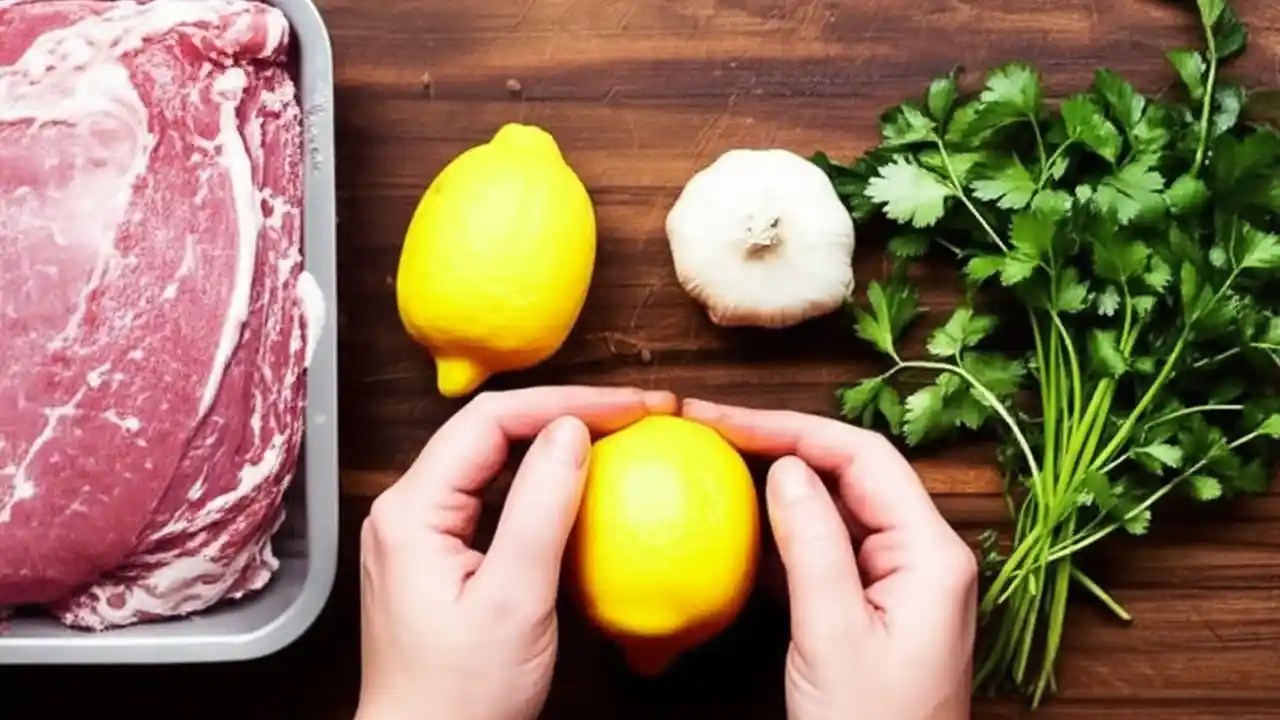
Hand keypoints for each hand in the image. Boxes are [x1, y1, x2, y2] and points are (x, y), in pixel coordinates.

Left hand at [356, 386, 677, 719]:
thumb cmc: (461, 696)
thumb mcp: (514, 600)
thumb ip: (542, 508)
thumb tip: (572, 430)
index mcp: (411, 509)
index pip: (490, 420)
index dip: (565, 402)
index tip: (630, 406)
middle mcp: (406, 509)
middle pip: (489, 432)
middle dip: (564, 413)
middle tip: (636, 414)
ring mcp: (420, 534)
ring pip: (492, 462)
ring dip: (555, 445)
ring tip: (619, 436)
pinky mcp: (439, 558)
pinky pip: (493, 501)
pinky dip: (541, 487)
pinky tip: (584, 489)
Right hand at [683, 400, 976, 719]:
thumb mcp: (831, 634)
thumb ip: (812, 544)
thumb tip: (784, 465)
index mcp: (931, 553)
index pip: (861, 458)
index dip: (791, 428)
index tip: (725, 421)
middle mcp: (923, 555)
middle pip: (851, 473)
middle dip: (782, 443)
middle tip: (711, 432)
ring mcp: (900, 581)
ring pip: (838, 508)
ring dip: (779, 484)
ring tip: (716, 462)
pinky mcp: (875, 607)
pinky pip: (829, 550)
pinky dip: (784, 533)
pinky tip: (738, 526)